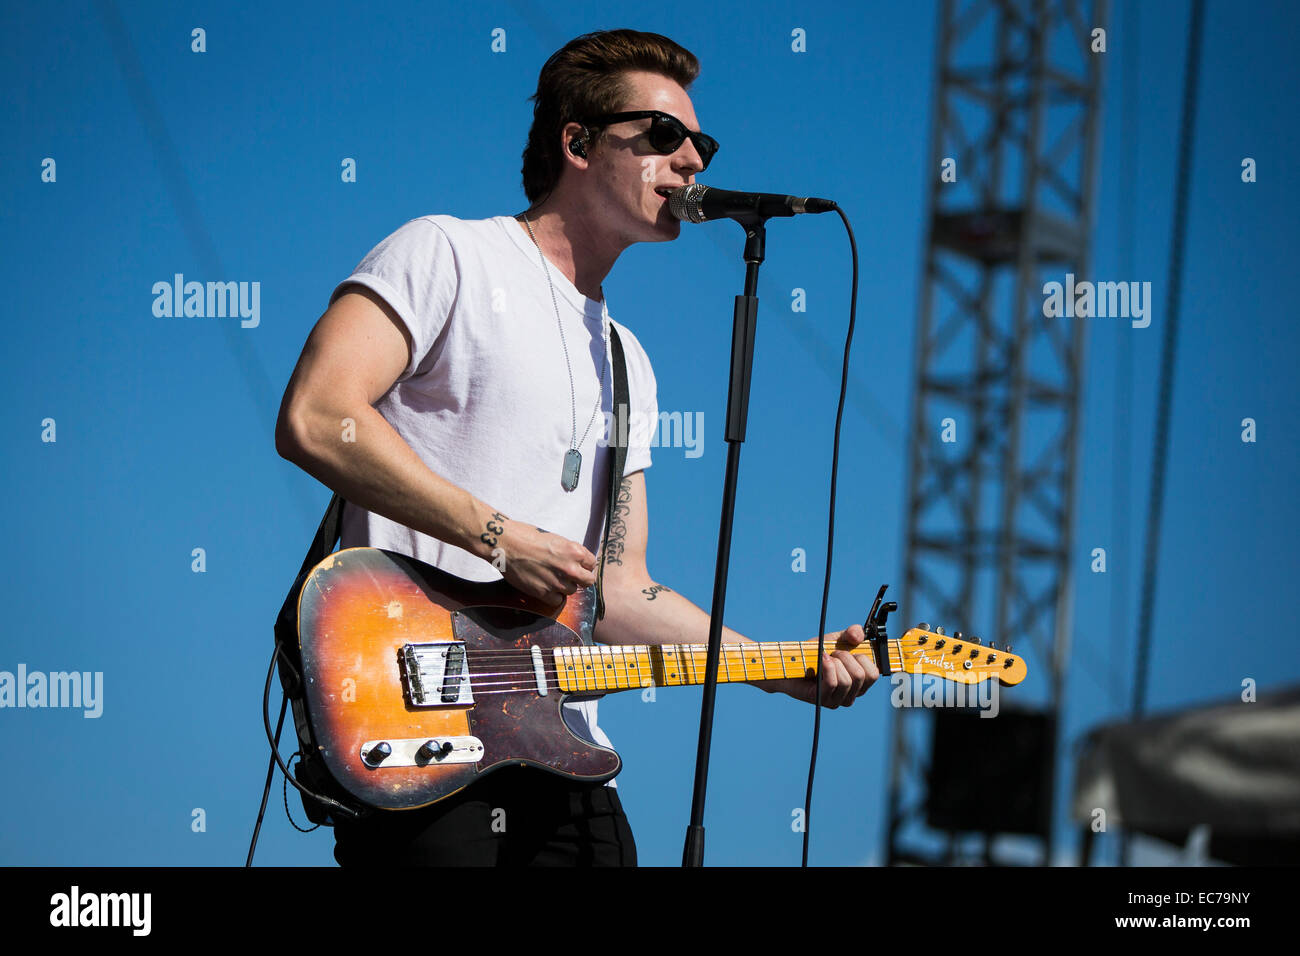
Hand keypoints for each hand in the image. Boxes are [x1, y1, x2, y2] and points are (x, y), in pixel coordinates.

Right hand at [492, 518, 597, 603]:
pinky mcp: (543, 593)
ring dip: (564, 586)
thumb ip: (569, 552)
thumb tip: (576, 562)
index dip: (584, 565)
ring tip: (551, 578)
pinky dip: (552, 596)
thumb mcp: (555, 539)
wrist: (506, 544)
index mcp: (574, 551)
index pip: (592, 564)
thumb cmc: (527, 536)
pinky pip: (557, 600)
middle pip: (588, 581)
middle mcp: (569, 568)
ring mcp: (557, 582)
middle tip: (569, 576)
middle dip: (581, 579)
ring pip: (571, 591)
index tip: (578, 566)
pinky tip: (545, 587)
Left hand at [757, 624, 879, 707]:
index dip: (864, 657)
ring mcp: (836, 700)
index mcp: (859, 683)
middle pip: (862, 676)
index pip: (875, 674)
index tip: (851, 649)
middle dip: (847, 657)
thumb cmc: (815, 653)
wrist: (791, 661)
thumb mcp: (837, 639)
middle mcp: (851, 694)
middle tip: (834, 652)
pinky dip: (827, 666)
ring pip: (848, 680)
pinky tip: (821, 659)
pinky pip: (833, 683)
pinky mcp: (821, 699)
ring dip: (835, 661)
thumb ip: (851, 634)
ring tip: (825, 657)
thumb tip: (858, 635)